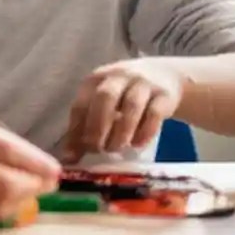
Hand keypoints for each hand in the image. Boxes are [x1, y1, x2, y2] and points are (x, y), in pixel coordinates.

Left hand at [62, 58, 184, 163]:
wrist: (165, 76)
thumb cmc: (124, 95)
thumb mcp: (103, 104)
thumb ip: (86, 127)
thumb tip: (69, 158)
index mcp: (96, 79)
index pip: (81, 104)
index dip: (76, 130)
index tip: (75, 153)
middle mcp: (119, 76)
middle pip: (105, 98)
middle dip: (98, 127)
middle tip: (97, 150)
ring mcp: (143, 83)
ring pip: (131, 105)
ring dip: (121, 131)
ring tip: (117, 149)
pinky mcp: (165, 94)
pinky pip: (155, 113)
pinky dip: (145, 132)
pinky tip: (137, 145)